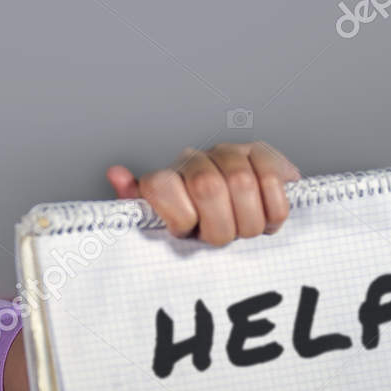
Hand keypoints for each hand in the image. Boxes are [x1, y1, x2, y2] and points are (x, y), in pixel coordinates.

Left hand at [107, 141, 301, 244]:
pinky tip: (266, 215)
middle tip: (223, 238)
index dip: (180, 218)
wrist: (235, 218)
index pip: (162, 186)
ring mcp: (228, 152)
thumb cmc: (192, 232)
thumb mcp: (163, 232)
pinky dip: (274, 208)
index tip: (188, 232)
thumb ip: (136, 209)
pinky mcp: (262, 153)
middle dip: (221, 226)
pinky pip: (274, 178)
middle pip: (209, 188)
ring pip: (243, 184)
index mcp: (165, 179)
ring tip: (245, 229)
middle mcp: (195, 159)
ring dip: (249, 221)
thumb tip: (116, 174)